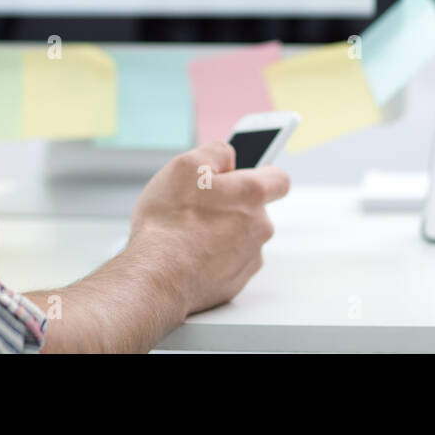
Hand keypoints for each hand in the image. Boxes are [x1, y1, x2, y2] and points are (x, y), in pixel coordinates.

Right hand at [126, 141, 290, 317]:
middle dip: (231, 204)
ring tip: (188, 232)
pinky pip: (230, 261)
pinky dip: (215, 256)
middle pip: (254, 208)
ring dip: (222, 231)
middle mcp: (260, 227)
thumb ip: (216, 151)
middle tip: (198, 205)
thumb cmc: (169, 221)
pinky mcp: (235, 282)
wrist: (156, 276)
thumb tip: (228, 158)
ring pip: (241, 236)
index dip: (260, 173)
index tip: (240, 175)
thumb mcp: (186, 164)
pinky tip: (190, 254)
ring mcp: (249, 258)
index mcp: (252, 194)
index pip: (278, 178)